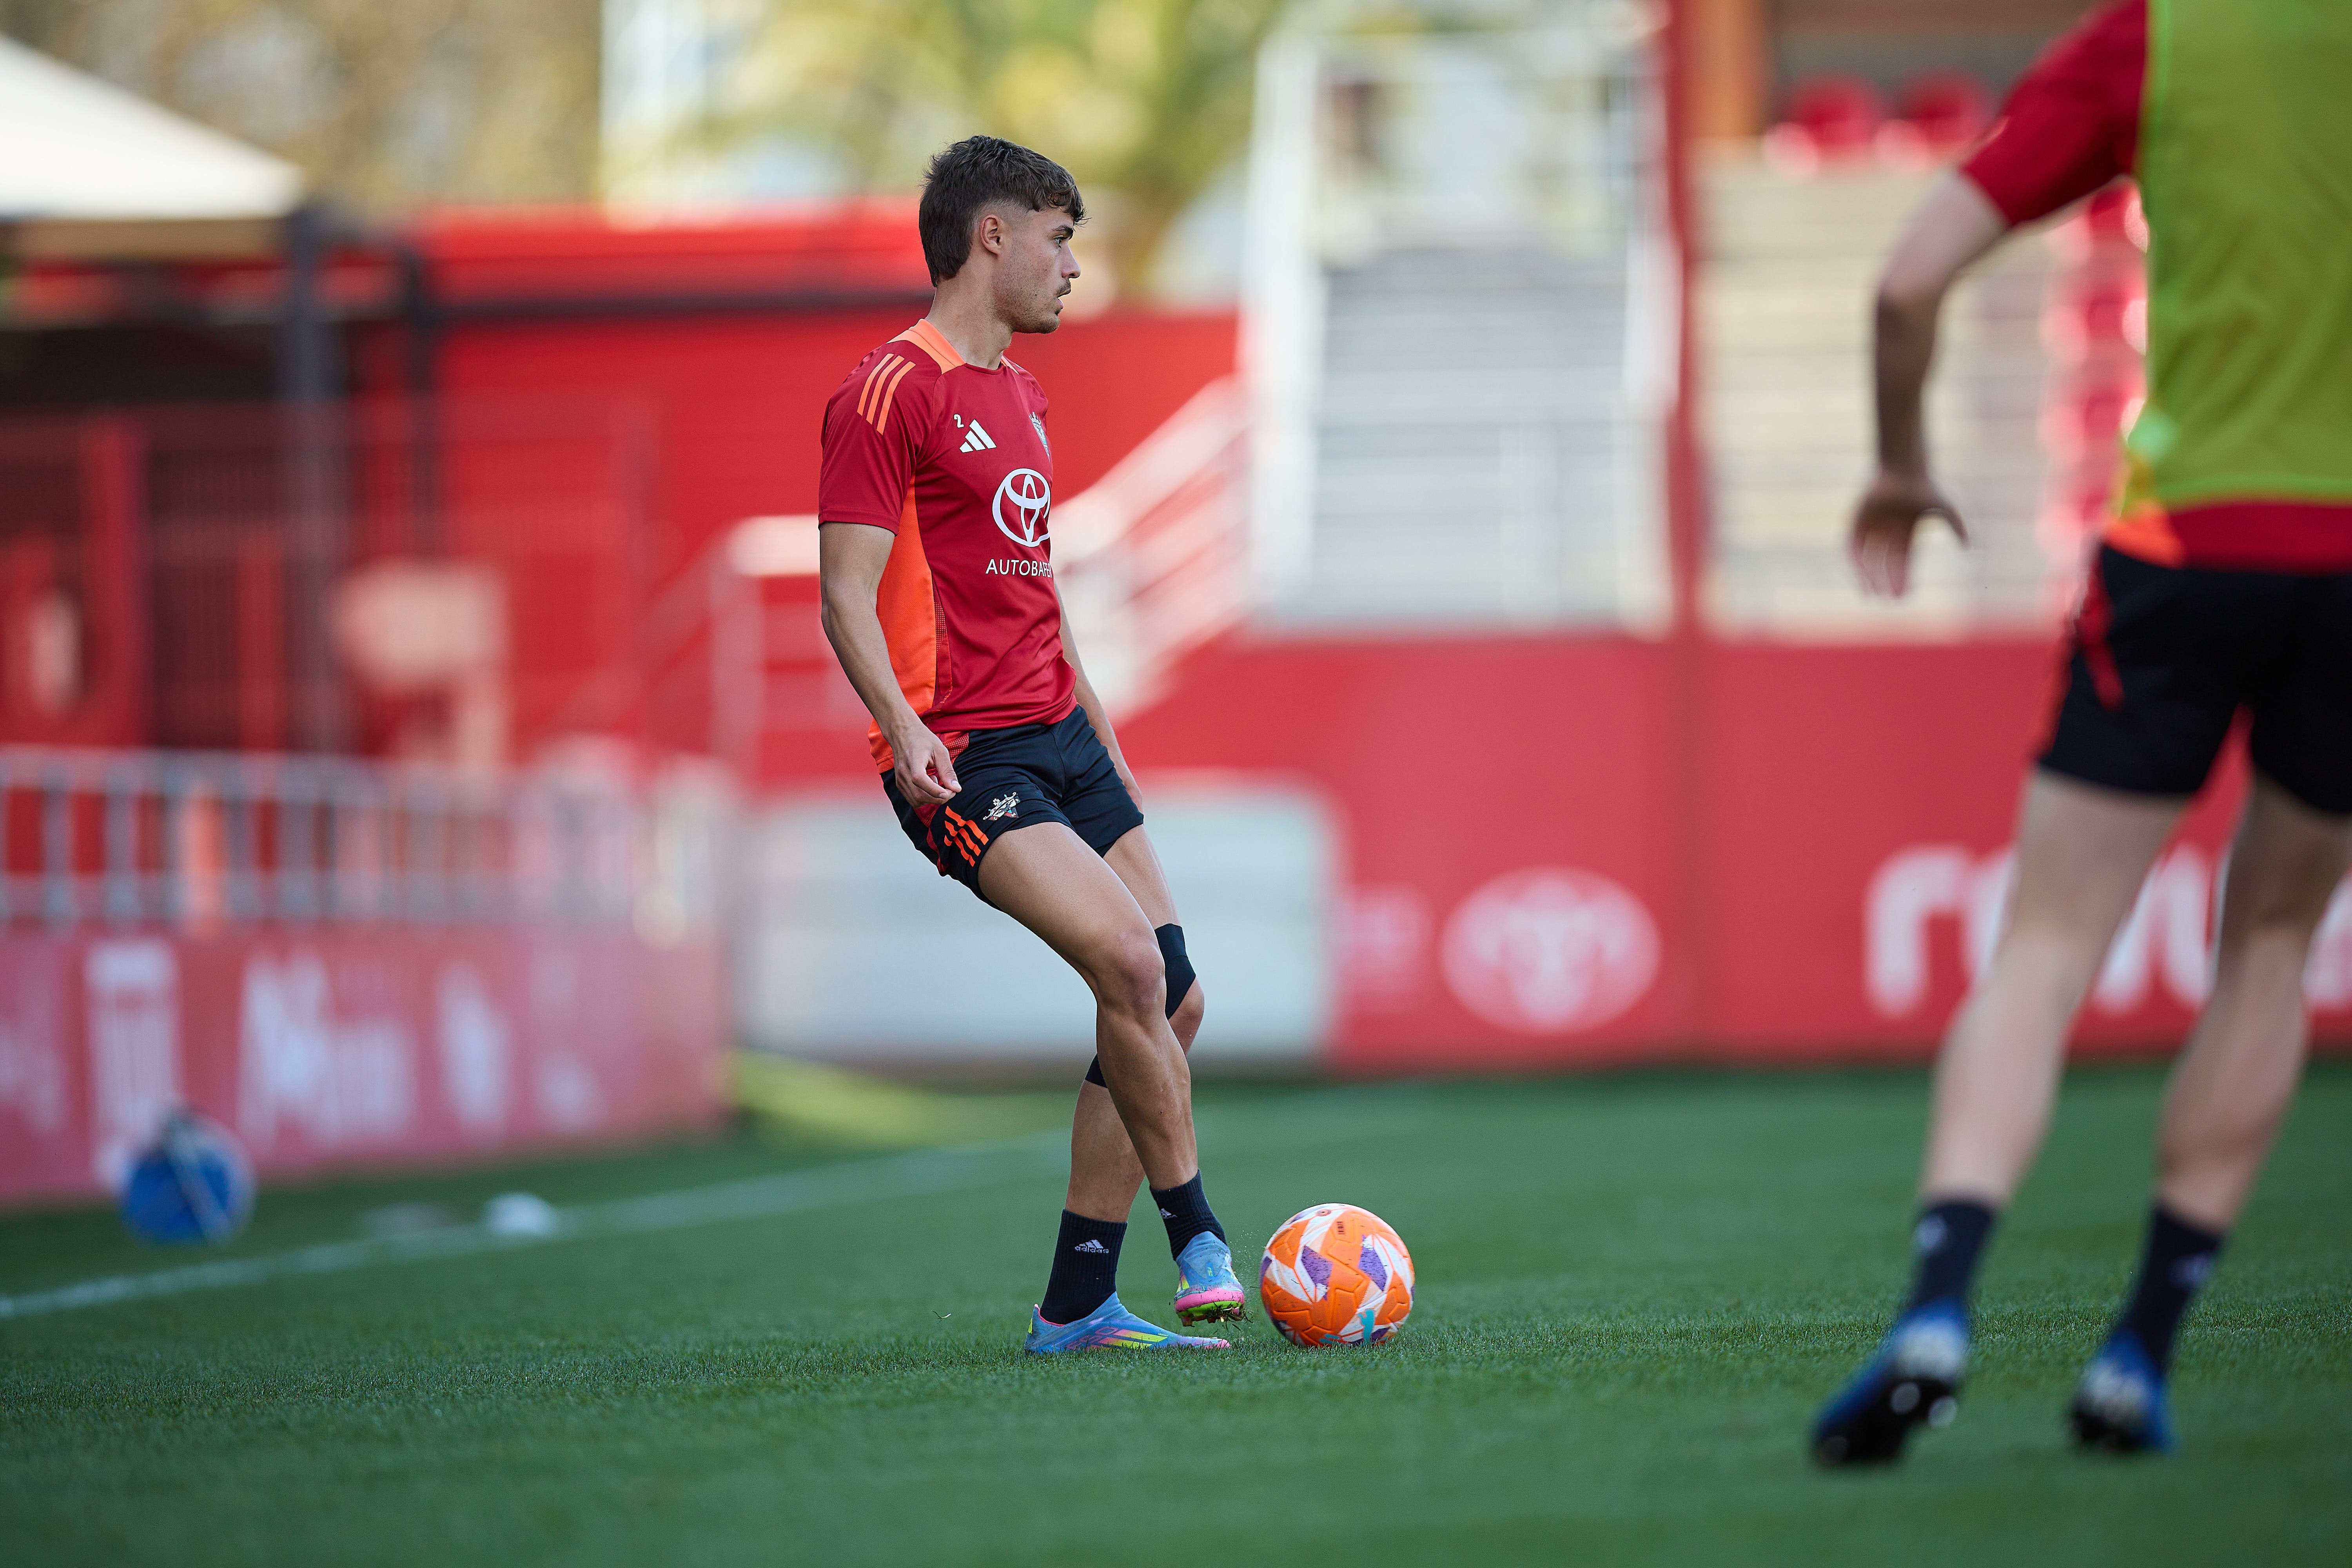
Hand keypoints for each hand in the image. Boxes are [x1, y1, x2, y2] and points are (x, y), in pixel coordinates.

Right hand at [891, 722, 960, 805]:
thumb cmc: (922, 739)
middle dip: (939, 798)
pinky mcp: (899, 784)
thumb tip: (956, 789)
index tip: (951, 792)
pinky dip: (924, 797)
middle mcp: (903, 772)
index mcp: (913, 760)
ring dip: (931, 798)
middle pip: (919, 795)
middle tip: (951, 790)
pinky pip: (912, 799)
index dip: (935, 790)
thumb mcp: (940, 750)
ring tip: (936, 781)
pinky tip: (929, 783)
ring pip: (916, 801)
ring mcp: (899, 780)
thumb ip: (947, 771)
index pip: (920, 780)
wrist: (902, 733)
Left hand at [1850, 469, 1968, 597]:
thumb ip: (1960, 527)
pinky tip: (1859, 574)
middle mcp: (1887, 532)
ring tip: (1871, 594)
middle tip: (1888, 600)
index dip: (1904, 580)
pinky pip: (1853, 546)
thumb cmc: (1927, 486)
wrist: (1904, 467)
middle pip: (1885, 564)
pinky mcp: (1857, 521)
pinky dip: (1855, 561)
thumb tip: (1972, 549)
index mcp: (1906, 533)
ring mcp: (1871, 527)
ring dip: (1868, 576)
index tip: (1905, 596)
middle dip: (1886, 582)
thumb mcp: (1948, 508)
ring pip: (1868, 558)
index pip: (1904, 563)